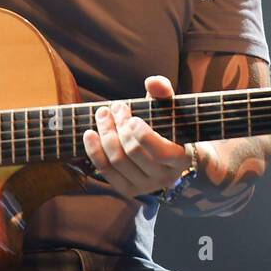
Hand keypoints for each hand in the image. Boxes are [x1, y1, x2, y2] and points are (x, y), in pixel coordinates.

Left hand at [81, 75, 191, 200]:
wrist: (168, 155)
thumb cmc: (169, 126)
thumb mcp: (170, 108)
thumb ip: (163, 93)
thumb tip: (152, 81)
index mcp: (180, 158)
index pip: (160, 151)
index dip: (142, 134)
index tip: (132, 115)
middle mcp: (164, 177)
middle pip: (133, 152)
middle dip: (119, 126)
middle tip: (115, 107)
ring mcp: (145, 186)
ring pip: (118, 161)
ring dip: (106, 134)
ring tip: (102, 115)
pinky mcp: (127, 189)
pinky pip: (106, 171)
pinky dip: (94, 151)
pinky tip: (89, 134)